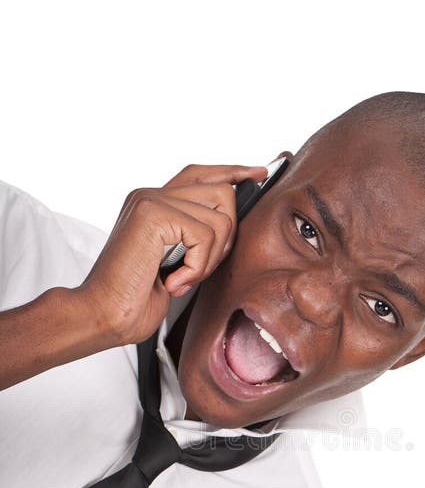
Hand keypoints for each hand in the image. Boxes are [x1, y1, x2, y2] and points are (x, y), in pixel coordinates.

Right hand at [78, 163, 267, 345]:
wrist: (103, 315)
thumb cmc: (134, 300)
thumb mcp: (177, 265)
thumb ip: (197, 239)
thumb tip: (231, 224)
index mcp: (153, 203)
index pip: (201, 174)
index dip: (232, 172)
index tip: (259, 175)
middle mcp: (150, 195)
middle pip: (221, 192)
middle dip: (226, 239)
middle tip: (199, 271)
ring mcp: (151, 200)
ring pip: (220, 218)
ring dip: (209, 260)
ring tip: (181, 279)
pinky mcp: (154, 214)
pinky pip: (205, 235)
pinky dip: (197, 267)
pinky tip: (173, 282)